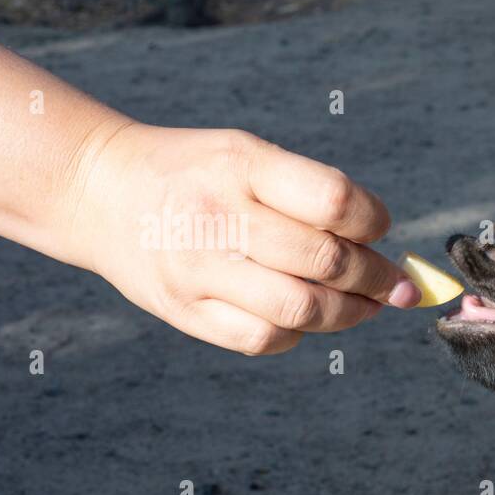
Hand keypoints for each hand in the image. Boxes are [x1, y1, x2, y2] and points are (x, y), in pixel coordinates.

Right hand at [63, 121, 419, 354]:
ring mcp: (197, 268)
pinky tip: (305, 319)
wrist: (98, 190)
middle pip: (326, 262)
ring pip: (302, 309)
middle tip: (395, 286)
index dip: (373, 221)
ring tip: (366, 307)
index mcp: (241, 165)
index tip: (380, 231)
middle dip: (377, 279)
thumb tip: (385, 249)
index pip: (334, 200)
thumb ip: (312, 195)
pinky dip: (298, 334)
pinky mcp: (183, 310)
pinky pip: (262, 339)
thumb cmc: (198, 175)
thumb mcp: (247, 156)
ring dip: (350, 314)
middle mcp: (218, 216)